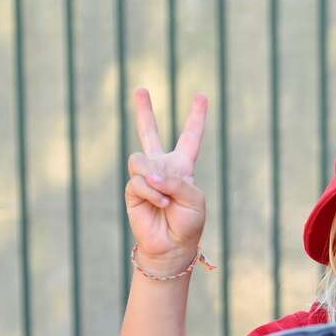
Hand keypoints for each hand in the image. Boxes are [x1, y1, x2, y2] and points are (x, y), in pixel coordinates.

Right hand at [126, 88, 208, 271]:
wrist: (172, 246)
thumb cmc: (188, 223)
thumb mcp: (194, 199)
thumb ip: (175, 181)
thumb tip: (150, 174)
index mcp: (183, 166)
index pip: (190, 137)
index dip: (197, 117)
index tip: (202, 96)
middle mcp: (162, 167)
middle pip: (150, 133)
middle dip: (145, 111)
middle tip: (140, 89)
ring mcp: (145, 177)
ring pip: (140, 159)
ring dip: (154, 179)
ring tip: (164, 198)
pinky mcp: (133, 189)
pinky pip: (138, 181)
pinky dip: (151, 192)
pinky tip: (159, 204)